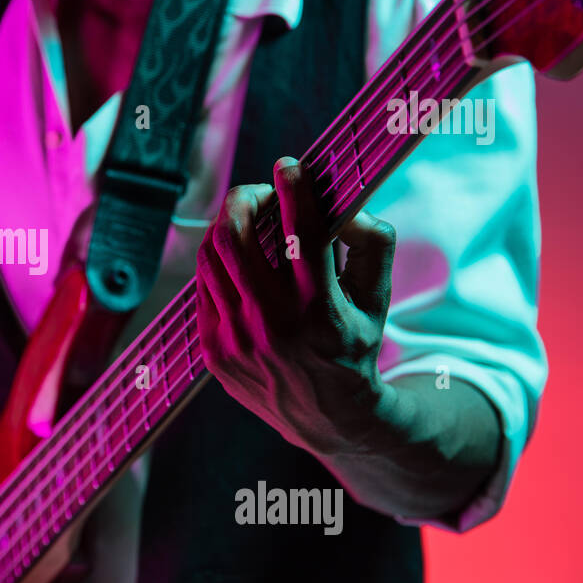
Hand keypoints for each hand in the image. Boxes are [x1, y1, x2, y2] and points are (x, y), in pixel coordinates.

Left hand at [195, 155, 402, 458]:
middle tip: (260, 190)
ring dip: (228, 224)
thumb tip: (347, 206)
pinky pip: (204, 284)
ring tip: (247, 216)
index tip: (290, 165)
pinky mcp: (211, 348)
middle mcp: (273, 324)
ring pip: (213, 255)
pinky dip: (219, 259)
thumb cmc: (354, 346)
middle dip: (245, 198)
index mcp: (320, 311)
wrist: (324, 417)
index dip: (294, 191)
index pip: (302, 234)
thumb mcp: (378, 300)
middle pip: (238, 236)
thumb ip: (373, 244)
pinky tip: (237, 254)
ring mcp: (236, 338)